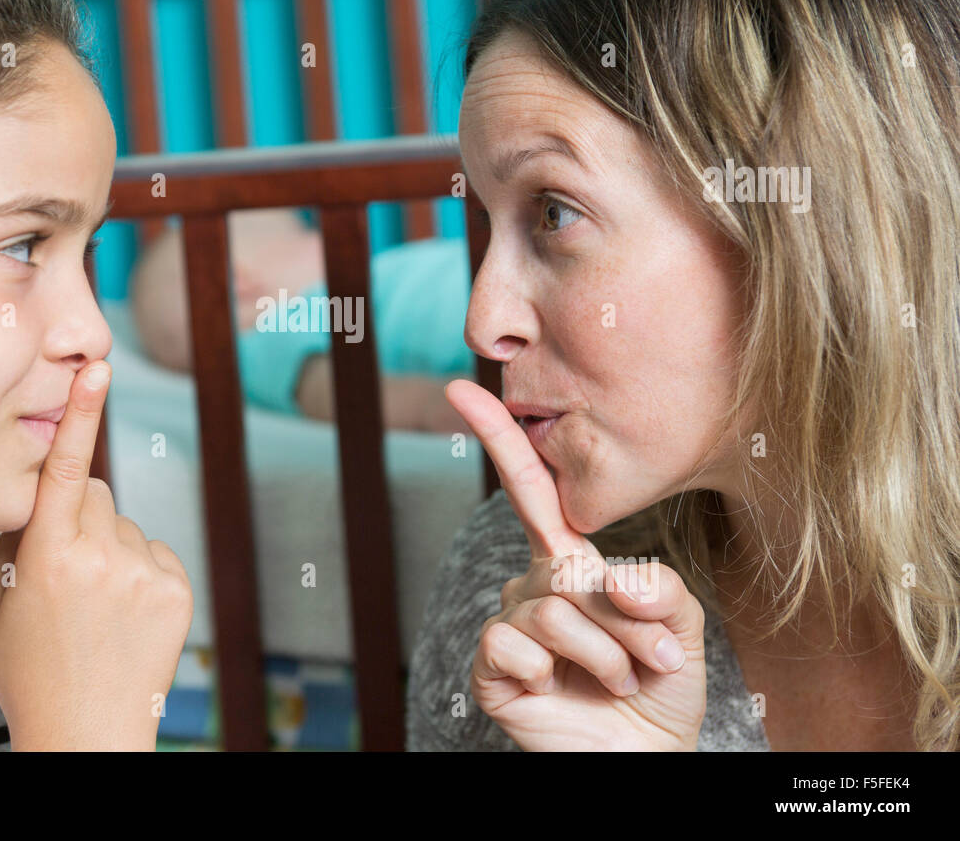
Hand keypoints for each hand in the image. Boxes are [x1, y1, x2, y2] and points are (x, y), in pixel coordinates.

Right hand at [0, 361, 193, 749]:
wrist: (86, 735)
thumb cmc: (29, 672)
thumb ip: (16, 541)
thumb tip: (41, 491)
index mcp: (46, 557)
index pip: (66, 470)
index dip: (81, 415)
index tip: (98, 369)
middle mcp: (101, 558)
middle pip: (97, 493)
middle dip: (79, 513)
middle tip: (64, 568)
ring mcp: (144, 574)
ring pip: (125, 526)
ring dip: (110, 547)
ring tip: (95, 607)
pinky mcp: (177, 590)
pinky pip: (154, 553)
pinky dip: (140, 572)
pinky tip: (124, 615)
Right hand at [445, 379, 706, 750]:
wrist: (647, 760)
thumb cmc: (661, 689)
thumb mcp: (682, 626)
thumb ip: (660, 586)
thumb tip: (609, 575)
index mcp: (570, 561)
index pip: (530, 490)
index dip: (499, 438)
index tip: (466, 390)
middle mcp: (532, 586)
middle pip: (568, 569)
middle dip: (625, 621)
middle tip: (649, 662)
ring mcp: (509, 626)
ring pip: (551, 609)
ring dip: (604, 654)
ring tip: (619, 681)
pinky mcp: (491, 668)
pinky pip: (513, 642)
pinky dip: (555, 672)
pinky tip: (559, 692)